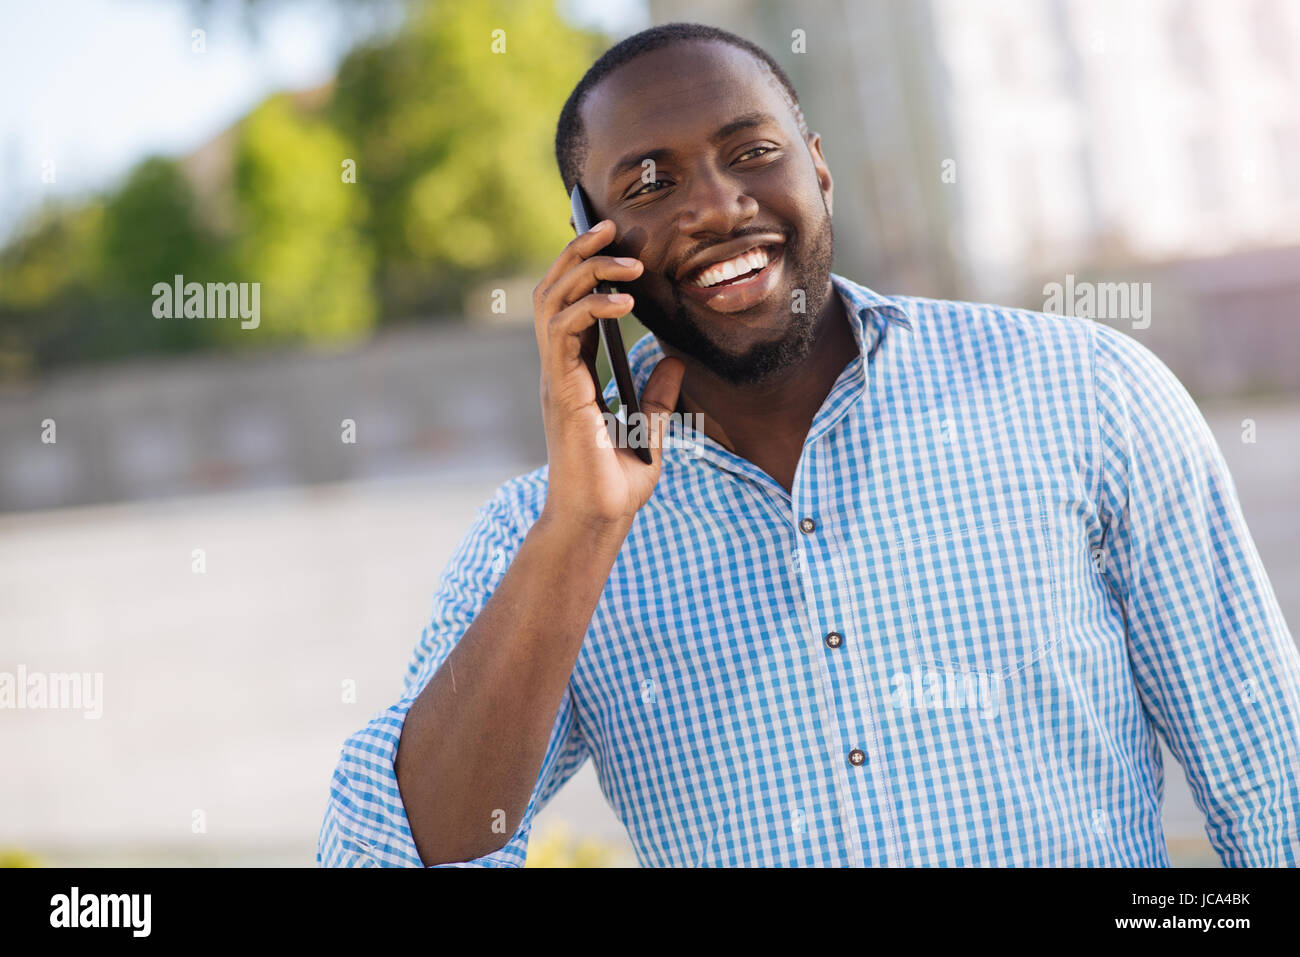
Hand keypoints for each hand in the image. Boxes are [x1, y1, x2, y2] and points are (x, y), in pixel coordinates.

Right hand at [532, 219, 684, 529]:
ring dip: (584, 270)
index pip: (572, 307)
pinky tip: (623, 301)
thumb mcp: (649, 432)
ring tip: (622, 257)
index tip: (615, 246)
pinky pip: (565, 330)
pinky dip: (591, 306)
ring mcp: (556, 377)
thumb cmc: (616, 486)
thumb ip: (657, 396)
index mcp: (575, 375)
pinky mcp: (562, 388)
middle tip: (609, 227)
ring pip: (552, 300)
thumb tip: (675, 363)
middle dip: (578, 253)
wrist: (599, 519)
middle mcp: (559, 370)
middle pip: (554, 291)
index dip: (587, 271)